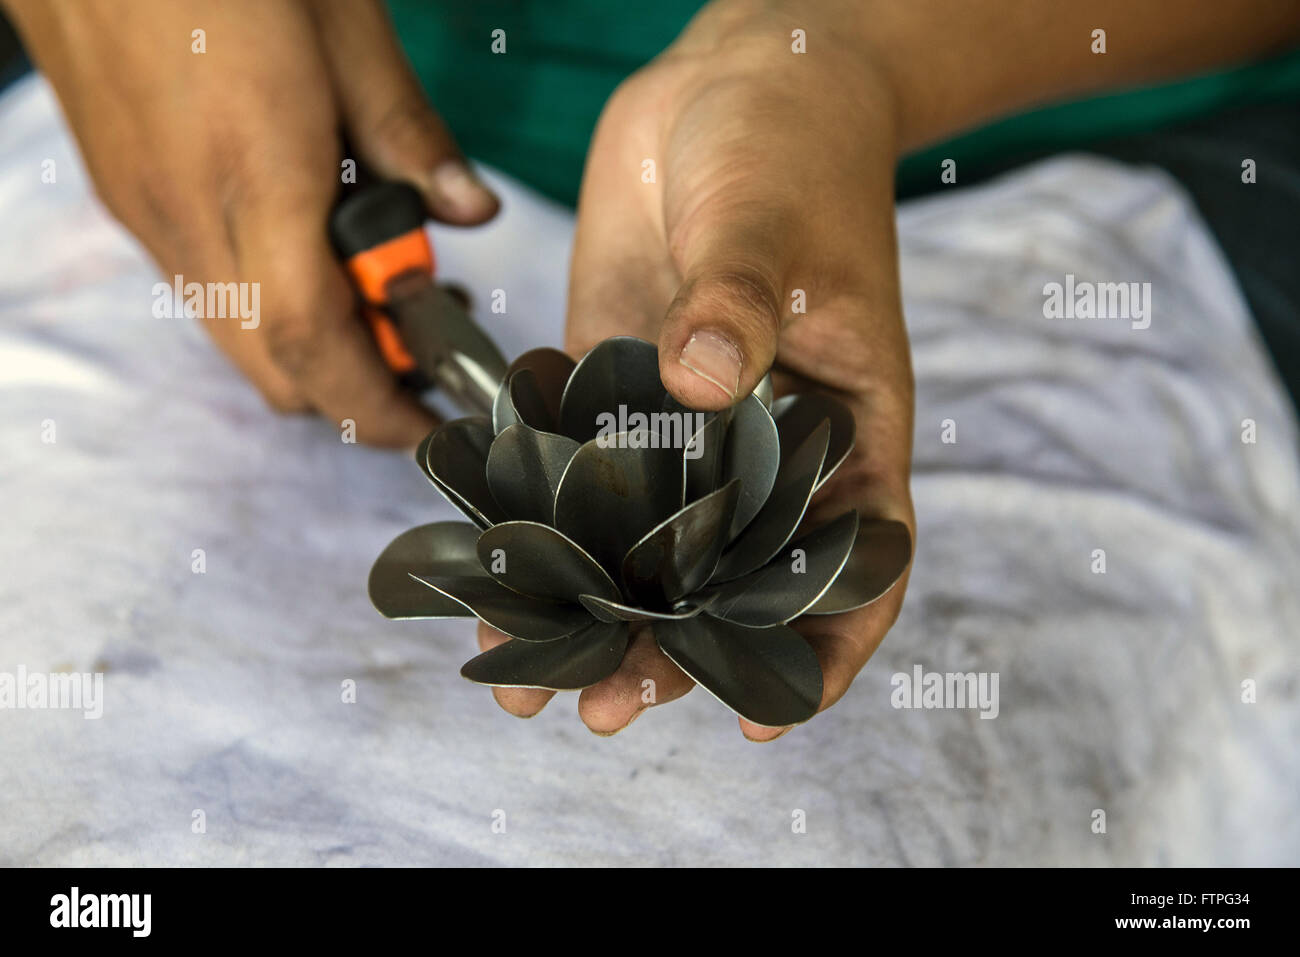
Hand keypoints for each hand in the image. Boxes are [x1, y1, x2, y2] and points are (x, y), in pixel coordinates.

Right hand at [4, 0, 497, 445]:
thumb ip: (411, 134)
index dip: (381, 408)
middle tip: (424, 335)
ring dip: (316, 345)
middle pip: (278, 372)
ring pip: (239, 340)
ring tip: (377, 283)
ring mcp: (148, 217)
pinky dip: (271, 304)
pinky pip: (207, 294)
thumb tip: (470, 210)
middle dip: (359, 385)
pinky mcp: (130, 200)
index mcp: (258, 179)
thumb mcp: (347, 26)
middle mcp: (190, 220)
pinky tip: (307, 242)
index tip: (433, 423)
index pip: (320, 346)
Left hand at [480, 0, 914, 739]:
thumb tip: (701, 378)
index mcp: (846, 424)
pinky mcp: (614, 383)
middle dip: (672, 652)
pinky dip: (537, 526)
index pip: (859, 561)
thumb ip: (741, 301)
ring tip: (528, 677)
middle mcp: (766, 441)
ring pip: (644, 544)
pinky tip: (487, 572)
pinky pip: (575, 474)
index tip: (763, 713)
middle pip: (730, 578)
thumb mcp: (777, 221)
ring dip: (591, 612)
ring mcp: (685, 419)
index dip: (822, 648)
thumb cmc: (793, 146)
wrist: (733, 83)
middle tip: (603, 706)